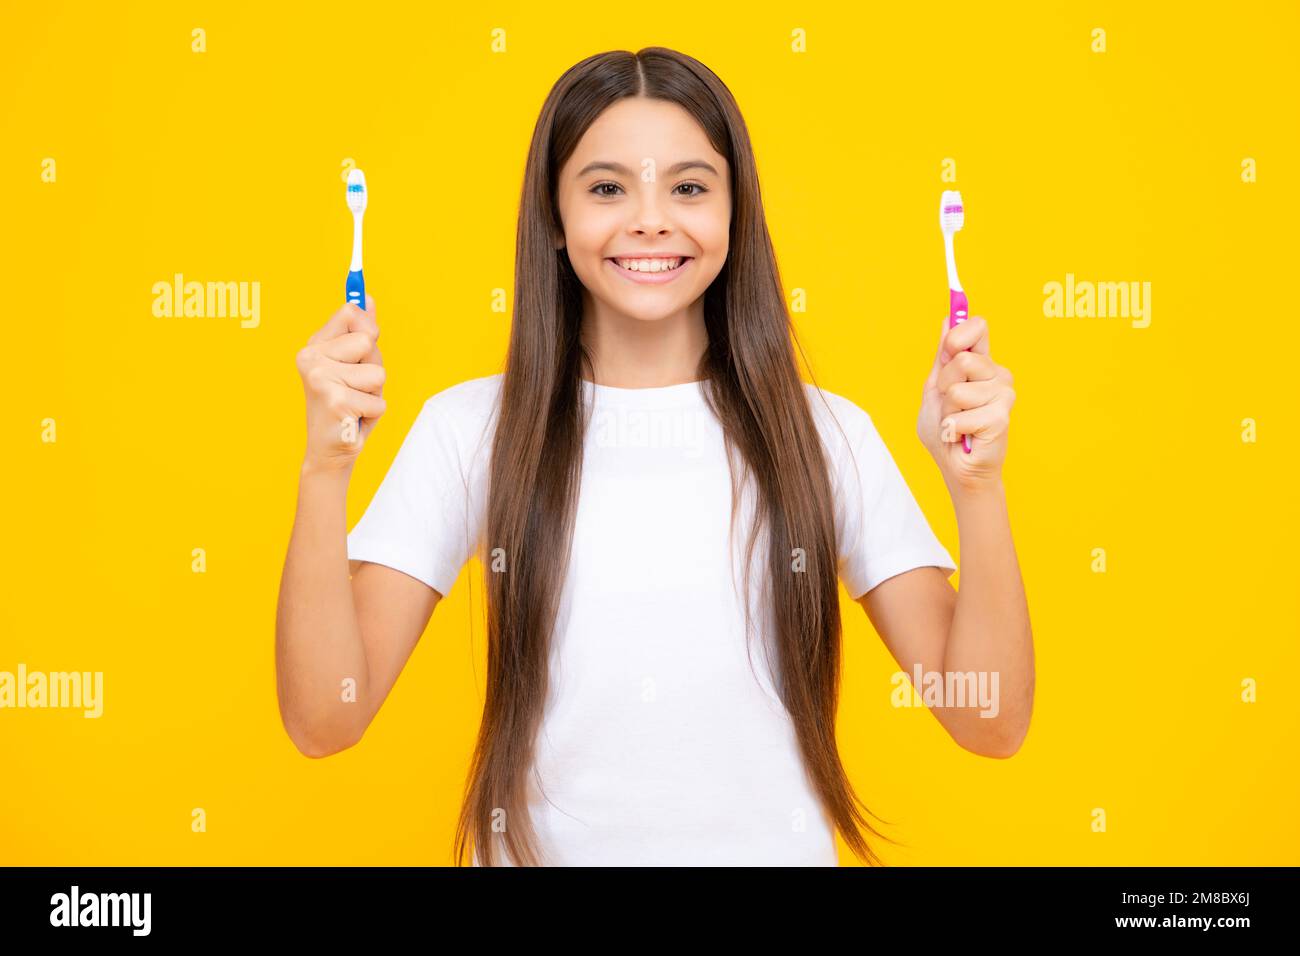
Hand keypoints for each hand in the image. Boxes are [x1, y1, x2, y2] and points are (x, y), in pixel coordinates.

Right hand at [296, 294, 384, 472]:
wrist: (329, 450)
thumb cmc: (345, 405)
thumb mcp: (352, 365)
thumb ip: (359, 332)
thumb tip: (368, 299)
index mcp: (314, 345)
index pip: (351, 311)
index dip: (368, 328)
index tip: (361, 350)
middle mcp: (312, 358)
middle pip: (369, 340)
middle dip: (374, 366)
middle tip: (355, 387)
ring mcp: (321, 378)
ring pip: (378, 373)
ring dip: (375, 394)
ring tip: (355, 404)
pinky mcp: (336, 401)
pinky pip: (379, 401)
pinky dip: (373, 414)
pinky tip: (353, 419)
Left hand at [916, 314, 1014, 491]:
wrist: (955, 466)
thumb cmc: (945, 430)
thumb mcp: (936, 388)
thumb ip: (943, 356)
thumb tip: (948, 319)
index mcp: (981, 364)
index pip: (978, 327)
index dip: (958, 334)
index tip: (948, 349)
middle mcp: (997, 374)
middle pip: (961, 358)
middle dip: (943, 385)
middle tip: (950, 405)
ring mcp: (1003, 394)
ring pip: (958, 389)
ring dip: (948, 411)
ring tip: (958, 422)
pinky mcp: (1001, 416)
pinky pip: (961, 415)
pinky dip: (953, 429)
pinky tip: (964, 436)